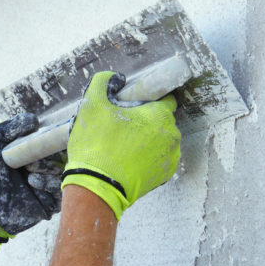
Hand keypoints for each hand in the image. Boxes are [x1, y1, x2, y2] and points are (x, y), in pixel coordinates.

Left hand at [0, 113, 63, 252]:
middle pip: (63, 154)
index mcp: (35, 153)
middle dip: (51, 152)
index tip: (51, 133)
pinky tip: (33, 182)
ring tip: (30, 171)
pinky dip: (49, 183)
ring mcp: (50, 184)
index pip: (53, 140)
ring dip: (48, 168)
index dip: (54, 135)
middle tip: (34, 157)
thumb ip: (7, 129)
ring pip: (64, 170)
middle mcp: (45, 167)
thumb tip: (34, 119)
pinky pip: (62, 189)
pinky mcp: (53, 201)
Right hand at [61, 71, 180, 219]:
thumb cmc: (96, 146)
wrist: (98, 187)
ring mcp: (171, 157)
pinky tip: (130, 160)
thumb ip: (103, 82)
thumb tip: (112, 77)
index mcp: (160, 115)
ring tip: (125, 146)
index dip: (148, 100)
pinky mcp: (165, 175)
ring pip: (162, 140)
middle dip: (147, 121)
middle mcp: (172, 135)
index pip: (165, 99)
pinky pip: (160, 159)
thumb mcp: (92, 105)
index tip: (133, 106)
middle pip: (163, 120)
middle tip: (124, 127)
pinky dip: (149, 157)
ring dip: (149, 140)